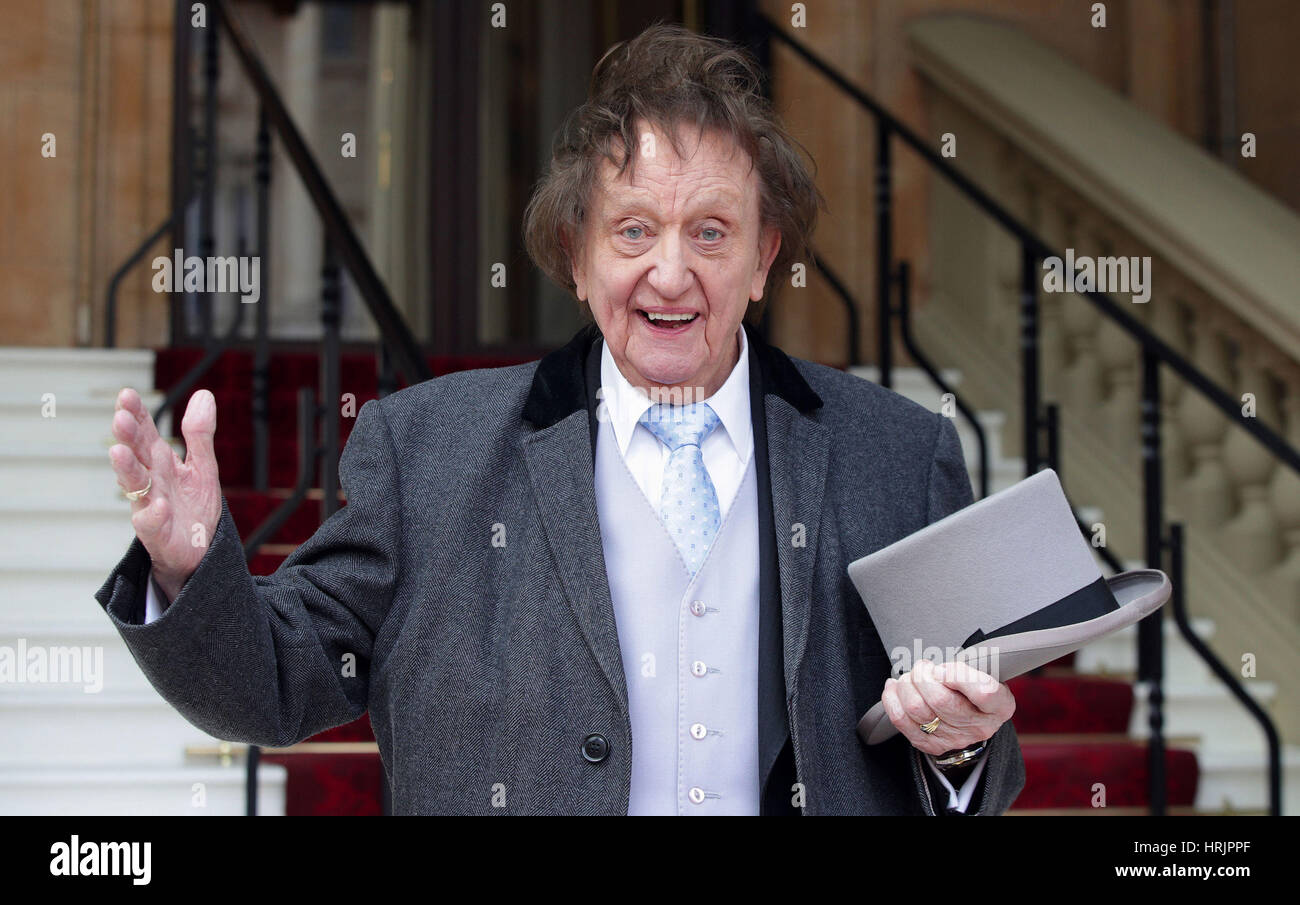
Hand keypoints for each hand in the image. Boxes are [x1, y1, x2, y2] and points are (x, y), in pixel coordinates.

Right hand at [109, 388, 221, 601]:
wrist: (198, 551)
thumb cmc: (194, 506)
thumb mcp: (203, 466)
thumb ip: (199, 434)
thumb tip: (203, 394)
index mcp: (161, 462)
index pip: (145, 434)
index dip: (136, 414)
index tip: (126, 394)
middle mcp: (152, 481)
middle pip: (136, 455)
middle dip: (127, 437)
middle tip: (119, 418)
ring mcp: (150, 506)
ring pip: (135, 487)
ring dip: (126, 470)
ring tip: (118, 452)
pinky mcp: (157, 534)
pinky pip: (151, 524)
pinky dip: (152, 515)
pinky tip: (158, 505)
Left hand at [881, 659, 1014, 755]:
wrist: (970, 718)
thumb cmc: (974, 687)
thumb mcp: (985, 673)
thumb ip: (968, 667)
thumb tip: (936, 669)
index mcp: (999, 706)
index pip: (983, 692)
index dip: (958, 675)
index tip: (944, 667)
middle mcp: (978, 727)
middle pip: (940, 700)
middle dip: (923, 675)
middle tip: (924, 667)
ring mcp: (953, 739)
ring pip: (917, 708)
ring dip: (907, 684)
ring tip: (911, 677)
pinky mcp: (930, 744)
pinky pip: (901, 720)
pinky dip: (892, 698)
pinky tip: (894, 687)